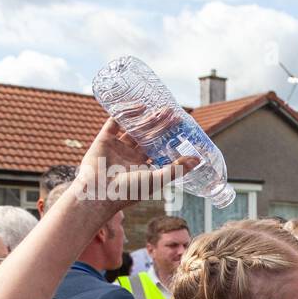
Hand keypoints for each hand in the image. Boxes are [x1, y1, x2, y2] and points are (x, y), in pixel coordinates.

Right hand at [67, 117, 196, 213]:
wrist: (99, 192)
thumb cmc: (128, 191)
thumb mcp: (156, 179)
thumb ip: (177, 169)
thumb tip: (198, 160)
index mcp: (143, 167)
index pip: (159, 149)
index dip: (169, 139)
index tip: (180, 128)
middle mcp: (131, 156)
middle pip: (148, 137)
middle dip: (160, 125)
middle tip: (173, 113)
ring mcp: (117, 147)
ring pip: (134, 129)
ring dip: (146, 118)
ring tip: (160, 109)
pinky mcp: (104, 140)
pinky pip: (115, 123)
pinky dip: (125, 113)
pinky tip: (138, 106)